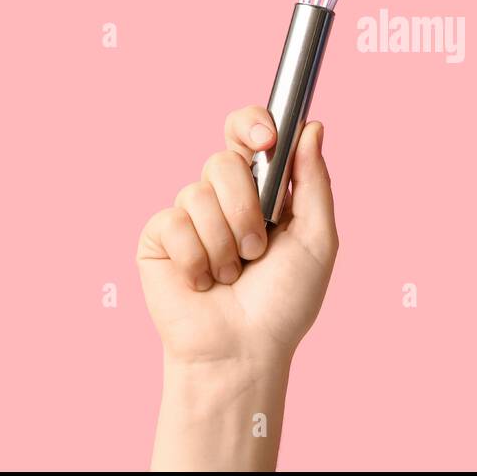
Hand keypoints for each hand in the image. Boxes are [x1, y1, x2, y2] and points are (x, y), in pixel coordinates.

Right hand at [137, 105, 338, 469]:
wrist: (245, 350)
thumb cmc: (284, 302)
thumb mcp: (318, 239)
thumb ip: (314, 182)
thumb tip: (312, 127)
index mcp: (261, 190)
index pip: (248, 133)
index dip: (252, 125)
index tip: (266, 141)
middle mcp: (222, 197)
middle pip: (222, 160)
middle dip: (247, 208)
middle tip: (257, 248)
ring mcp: (188, 216)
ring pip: (199, 194)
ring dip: (225, 244)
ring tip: (233, 275)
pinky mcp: (159, 238)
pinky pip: (174, 223)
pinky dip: (197, 260)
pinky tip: (204, 283)